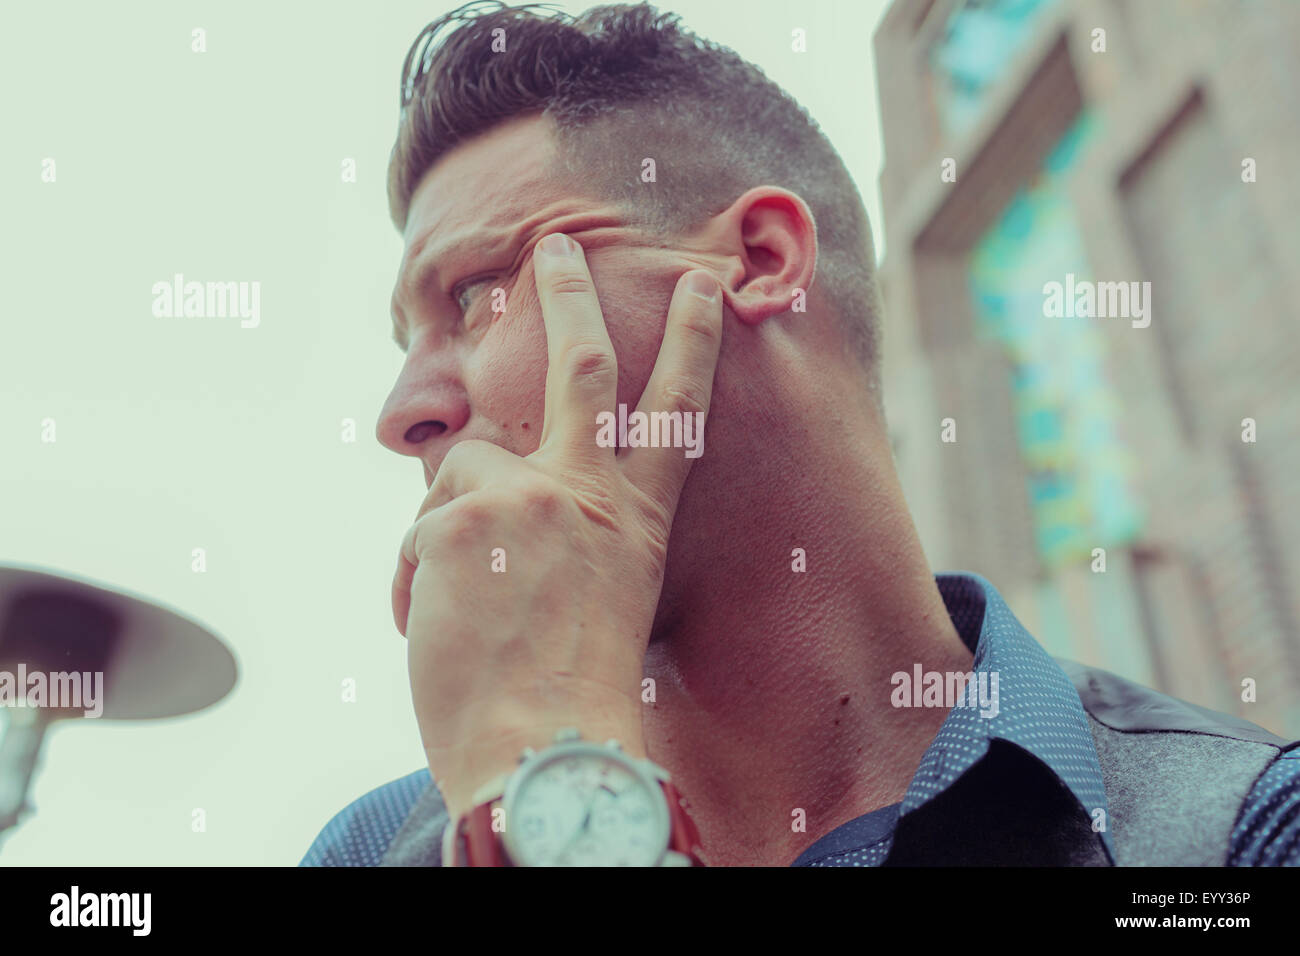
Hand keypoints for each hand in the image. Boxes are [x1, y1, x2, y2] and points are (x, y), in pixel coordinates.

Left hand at [391, 233, 722, 821]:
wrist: (543, 749)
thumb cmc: (571, 689)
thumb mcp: (597, 593)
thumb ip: (561, 525)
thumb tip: (488, 475)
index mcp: (634, 518)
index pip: (676, 412)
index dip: (694, 341)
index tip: (705, 283)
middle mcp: (586, 493)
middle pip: (579, 367)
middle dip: (567, 295)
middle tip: (551, 247)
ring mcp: (525, 498)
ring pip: (461, 468)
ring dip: (448, 524)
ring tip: (461, 601)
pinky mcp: (459, 518)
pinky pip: (417, 531)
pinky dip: (415, 578)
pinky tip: (430, 625)